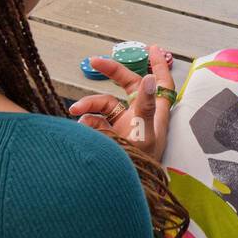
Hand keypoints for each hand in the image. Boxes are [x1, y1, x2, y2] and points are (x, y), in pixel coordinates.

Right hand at [69, 44, 174, 161]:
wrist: (122, 190)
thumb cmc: (141, 165)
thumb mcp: (144, 133)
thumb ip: (145, 106)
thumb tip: (148, 78)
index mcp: (155, 113)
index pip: (161, 83)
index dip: (158, 65)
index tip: (152, 48)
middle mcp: (140, 116)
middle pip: (128, 85)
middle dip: (112, 72)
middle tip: (94, 61)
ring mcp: (123, 125)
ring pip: (105, 104)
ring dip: (89, 104)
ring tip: (76, 110)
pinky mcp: (109, 136)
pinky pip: (95, 121)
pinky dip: (86, 121)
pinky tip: (81, 127)